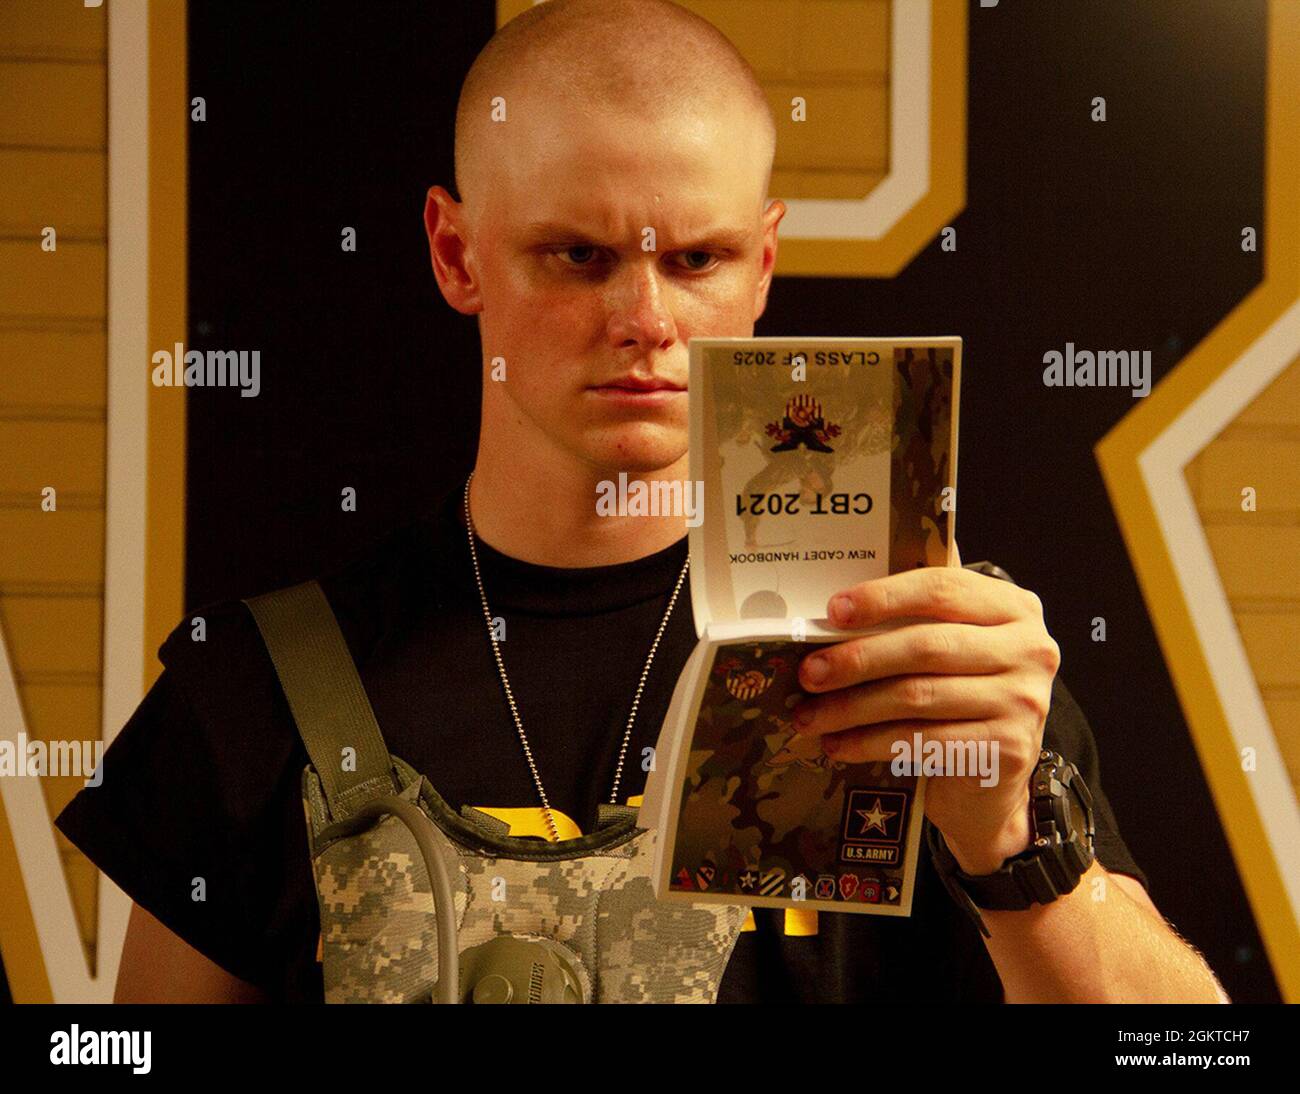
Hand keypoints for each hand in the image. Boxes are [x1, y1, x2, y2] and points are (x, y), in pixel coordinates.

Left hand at [791, 556, 1060, 874]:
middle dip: (857, 659)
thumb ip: (914, 616)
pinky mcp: (1008, 748)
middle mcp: (1029, 649)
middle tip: (810, 672)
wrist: (992, 785)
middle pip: (925, 644)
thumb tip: (837, 602)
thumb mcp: (949, 647)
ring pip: (917, 695)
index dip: (882, 597)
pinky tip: (838, 744)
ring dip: (852, 707)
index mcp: (1012, 607)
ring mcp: (1023, 700)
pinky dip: (870, 742)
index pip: (941, 587)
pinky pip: (922, 739)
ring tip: (810, 716)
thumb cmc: (959, 700)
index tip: (833, 611)